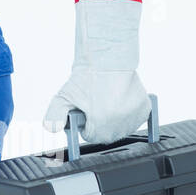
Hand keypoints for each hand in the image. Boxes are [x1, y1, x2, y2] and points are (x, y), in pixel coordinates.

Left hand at [43, 0, 150, 143]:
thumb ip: (54, 116)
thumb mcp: (64, 96)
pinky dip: (130, 113)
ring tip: (108, 101)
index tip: (86, 113)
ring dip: (115, 120)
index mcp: (99, 126)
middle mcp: (118, 125)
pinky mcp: (144, 110)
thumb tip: (51, 129)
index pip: (90, 136)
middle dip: (100, 123)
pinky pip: (137, 120)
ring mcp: (132, 118)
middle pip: (107, 135)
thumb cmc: (87, 76)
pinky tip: (121, 101)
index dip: (86, 124)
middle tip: (97, 105)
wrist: (108, 57)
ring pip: (122, 128)